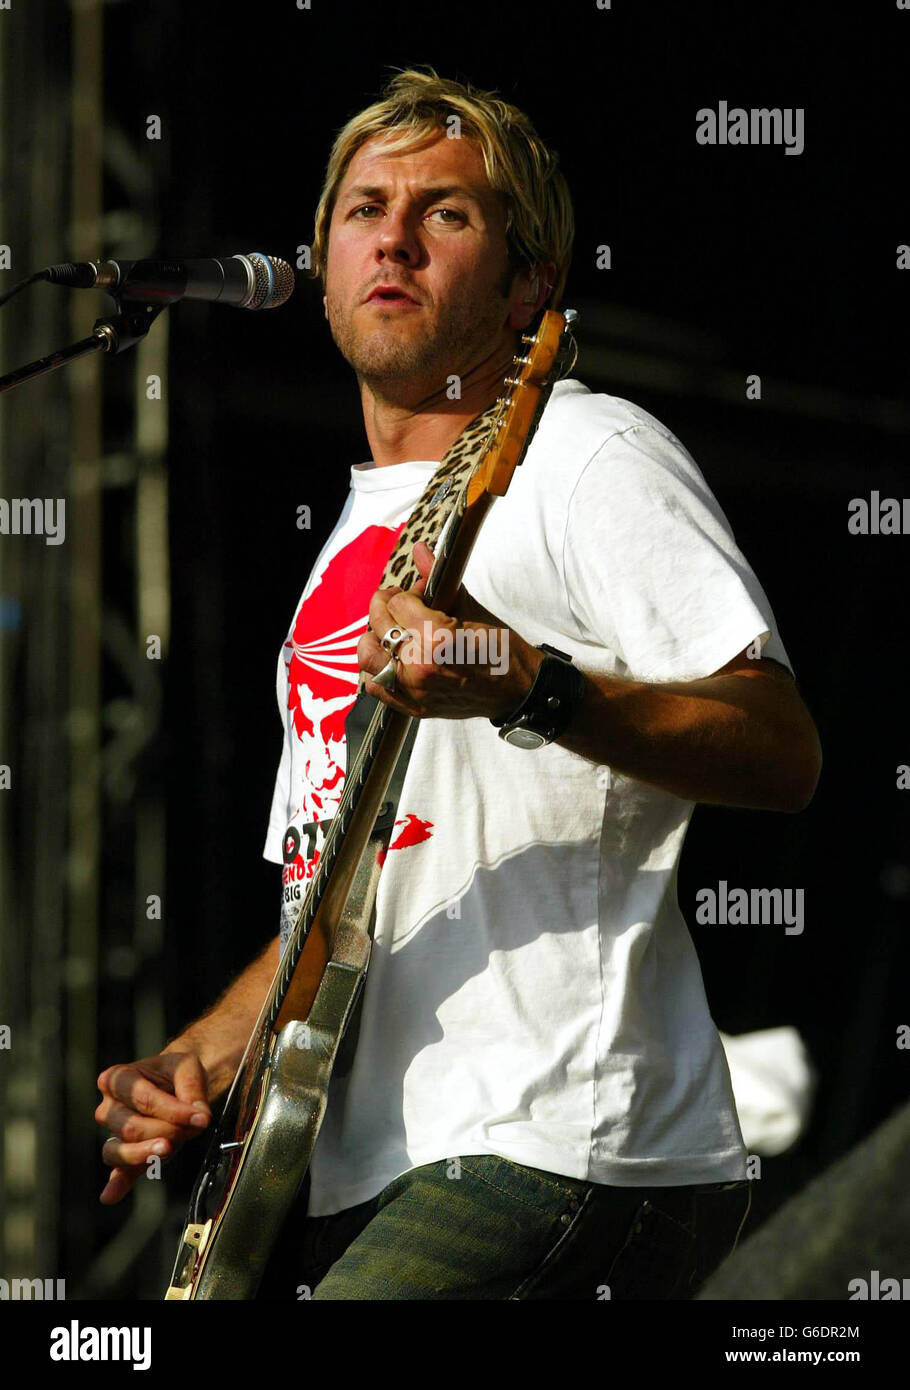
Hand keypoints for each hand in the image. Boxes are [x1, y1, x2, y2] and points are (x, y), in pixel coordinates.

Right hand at [95, 1049, 211, 1203]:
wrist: (173, 1082)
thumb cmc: (175, 1072)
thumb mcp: (187, 1066)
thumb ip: (193, 1088)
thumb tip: (200, 1117)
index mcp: (118, 1078)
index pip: (143, 1098)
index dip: (173, 1110)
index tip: (201, 1117)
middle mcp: (108, 1106)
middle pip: (132, 1127)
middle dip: (166, 1130)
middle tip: (190, 1128)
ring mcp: (112, 1133)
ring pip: (121, 1150)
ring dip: (147, 1153)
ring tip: (168, 1149)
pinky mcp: (123, 1154)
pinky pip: (117, 1171)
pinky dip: (116, 1183)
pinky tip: (111, 1195)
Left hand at [358, 542, 541, 719]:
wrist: (517, 688)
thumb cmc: (499, 647)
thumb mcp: (470, 608)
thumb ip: (439, 578)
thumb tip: (419, 548)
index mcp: (437, 637)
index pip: (399, 602)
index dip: (409, 593)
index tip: (421, 594)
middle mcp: (420, 666)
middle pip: (380, 625)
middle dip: (387, 607)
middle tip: (401, 605)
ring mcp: (414, 690)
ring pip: (369, 655)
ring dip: (376, 638)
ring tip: (392, 632)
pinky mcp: (414, 707)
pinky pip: (376, 686)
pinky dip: (378, 669)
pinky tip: (392, 657)